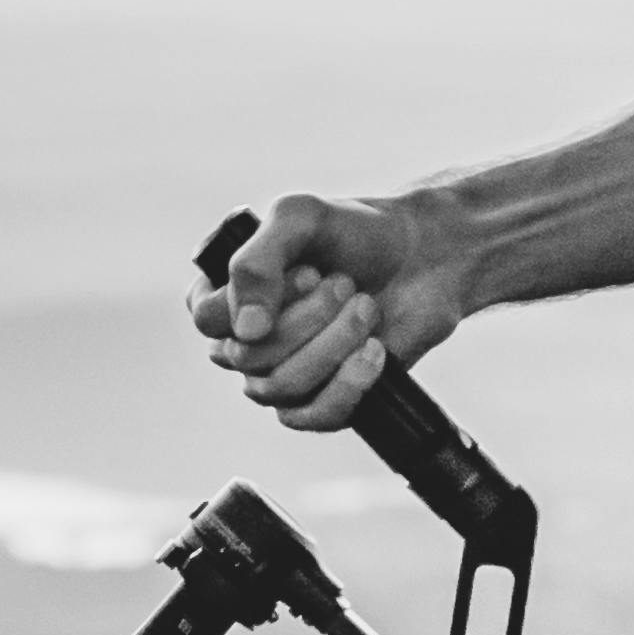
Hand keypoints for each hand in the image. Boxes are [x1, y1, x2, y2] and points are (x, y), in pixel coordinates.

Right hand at [191, 188, 462, 432]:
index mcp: (226, 294)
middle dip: (309, 318)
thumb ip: (256, 260)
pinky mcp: (322, 402)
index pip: (209, 319)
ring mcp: (281, 374)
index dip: (259, 300)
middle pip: (247, 357)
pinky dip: (349, 383)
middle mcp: (245, 340)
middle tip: (346, 283)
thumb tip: (244, 332)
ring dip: (334, 343)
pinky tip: (375, 350)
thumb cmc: (356, 231)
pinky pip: (315, 417)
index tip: (309, 271)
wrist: (424, 257)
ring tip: (366, 306)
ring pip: (281, 387)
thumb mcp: (299, 217)